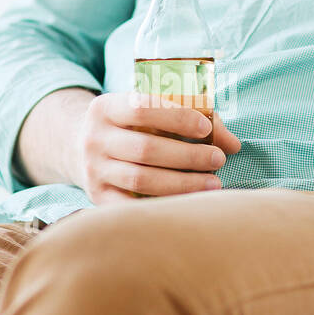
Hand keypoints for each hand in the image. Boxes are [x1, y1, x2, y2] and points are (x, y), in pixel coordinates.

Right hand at [73, 93, 240, 203]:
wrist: (79, 148)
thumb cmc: (132, 127)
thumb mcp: (151, 113)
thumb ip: (192, 120)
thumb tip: (234, 144)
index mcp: (106, 108)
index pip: (142, 107)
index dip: (177, 117)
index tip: (206, 127)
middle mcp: (95, 139)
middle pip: (146, 149)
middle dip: (188, 156)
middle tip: (218, 159)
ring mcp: (93, 170)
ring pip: (141, 180)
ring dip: (183, 184)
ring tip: (213, 184)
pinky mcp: (98, 197)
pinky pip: (132, 207)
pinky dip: (163, 205)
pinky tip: (188, 204)